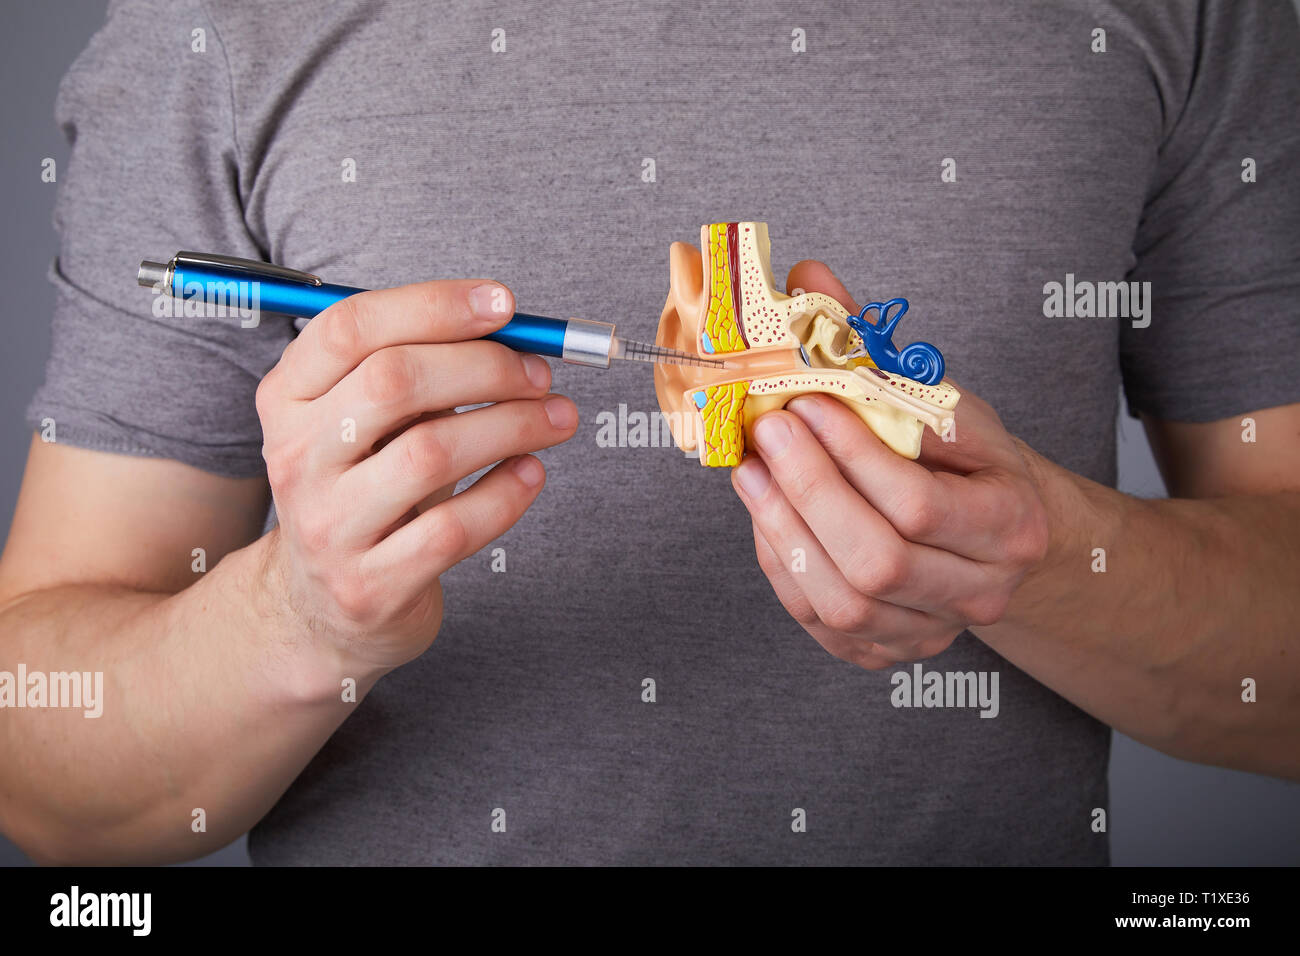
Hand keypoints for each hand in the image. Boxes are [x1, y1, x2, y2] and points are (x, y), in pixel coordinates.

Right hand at [253, 279, 577, 672]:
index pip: (351, 327)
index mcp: (288, 398)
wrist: (322, 609)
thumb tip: (513, 332)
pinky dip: (507, 493)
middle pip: (395, 381)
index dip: (434, 305)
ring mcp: (329, 526)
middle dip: (486, 366)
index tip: (504, 304)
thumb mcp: (369, 424)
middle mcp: (296, 457)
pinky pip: (454, 528)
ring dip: (513, 426)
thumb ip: (421, 372)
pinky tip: (532, 473)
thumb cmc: (366, 491)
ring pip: (432, 452)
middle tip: (540, 375)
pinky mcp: (371, 585)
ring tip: (558, 419)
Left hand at [731, 261, 1049, 670]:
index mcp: (1010, 525)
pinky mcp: (885, 650)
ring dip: (782, 529)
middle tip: (768, 431)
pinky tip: (765, 513)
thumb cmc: (972, 464)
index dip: (850, 453)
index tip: (806, 402)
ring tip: (752, 471)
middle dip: (808, 490)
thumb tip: (809, 279)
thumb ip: (876, 348)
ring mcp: (930, 629)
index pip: (917, 503)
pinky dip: (780, 564)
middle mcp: (979, 590)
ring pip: (842, 601)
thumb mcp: (944, 400)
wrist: (1003, 536)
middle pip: (877, 561)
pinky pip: (818, 620)